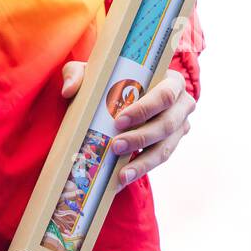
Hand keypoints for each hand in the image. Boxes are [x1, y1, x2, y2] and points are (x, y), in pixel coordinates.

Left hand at [60, 62, 194, 192]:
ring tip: (120, 173)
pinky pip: (158, 161)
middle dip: (141, 138)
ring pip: (165, 149)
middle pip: (166, 124)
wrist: (123, 94)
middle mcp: (182, 105)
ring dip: (142, 162)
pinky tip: (121, 179)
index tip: (120, 120)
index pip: (165, 95)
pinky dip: (140, 170)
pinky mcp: (171, 145)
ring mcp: (180, 127)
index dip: (145, 109)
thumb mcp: (93, 71)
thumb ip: (77, 73)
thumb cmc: (111, 78)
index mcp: (172, 81)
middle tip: (115, 146)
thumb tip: (68, 90)